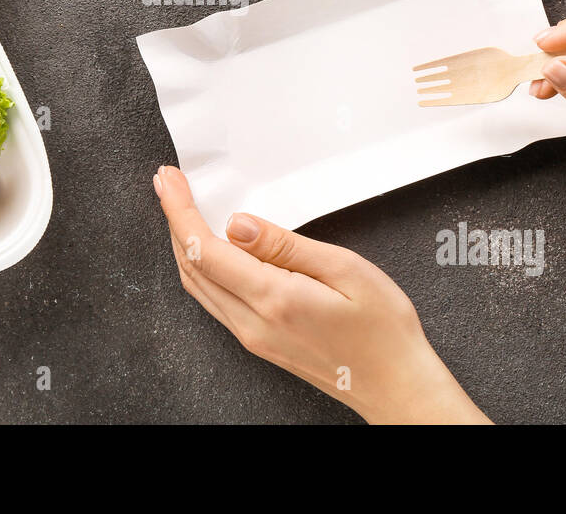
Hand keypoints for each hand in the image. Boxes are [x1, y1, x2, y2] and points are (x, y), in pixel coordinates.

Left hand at [153, 165, 488, 423]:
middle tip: (170, 182)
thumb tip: (237, 224)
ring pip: (197, 285)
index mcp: (272, 299)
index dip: (180, 210)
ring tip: (182, 207)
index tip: (169, 180)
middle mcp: (252, 323)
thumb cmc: (383, 329)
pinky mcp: (258, 342)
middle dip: (174, 219)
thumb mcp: (345, 269)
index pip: (204, 249)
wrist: (396, 385)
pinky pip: (214, 299)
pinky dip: (200, 266)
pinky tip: (208, 247)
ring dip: (183, 242)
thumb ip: (285, 246)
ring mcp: (252, 337)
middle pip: (191, 266)